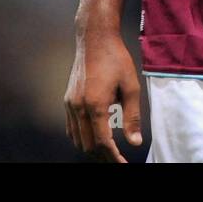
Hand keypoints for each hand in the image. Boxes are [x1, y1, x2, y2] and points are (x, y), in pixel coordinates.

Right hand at [64, 27, 143, 161]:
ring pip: (77, 139)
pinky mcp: (68, 99)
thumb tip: (135, 142)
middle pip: (87, 145)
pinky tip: (94, 136)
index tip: (123, 164)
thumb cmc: (116, 59)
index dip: (113, 157)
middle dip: (103, 156)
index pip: (102, 142)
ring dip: (91, 148)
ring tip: (108, 151)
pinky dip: (82, 137)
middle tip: (118, 159)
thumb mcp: (131, 86)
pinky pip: (71, 127)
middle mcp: (78, 106)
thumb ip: (132, 116)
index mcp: (95, 104)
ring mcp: (70, 103)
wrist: (94, 38)